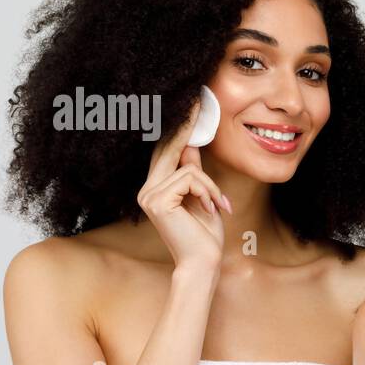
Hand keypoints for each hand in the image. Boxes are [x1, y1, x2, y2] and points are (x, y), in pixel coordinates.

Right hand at [136, 97, 230, 273]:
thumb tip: (191, 144)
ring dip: (210, 187)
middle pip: (168, 149)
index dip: (177, 129)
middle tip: (198, 101)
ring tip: (218, 206)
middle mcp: (147, 190)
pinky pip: (191, 179)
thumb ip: (193, 173)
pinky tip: (211, 209)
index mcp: (156, 189)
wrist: (203, 262)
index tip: (190, 106)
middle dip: (186, 126)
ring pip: (188, 168)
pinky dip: (207, 192)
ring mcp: (149, 195)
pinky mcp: (158, 200)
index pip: (164, 152)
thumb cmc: (204, 235)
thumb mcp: (202, 197)